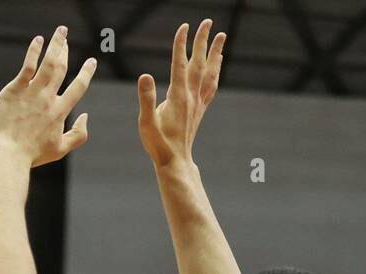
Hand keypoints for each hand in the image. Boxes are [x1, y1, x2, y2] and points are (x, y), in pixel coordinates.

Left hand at [0, 25, 95, 167]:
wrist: (9, 154)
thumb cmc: (32, 154)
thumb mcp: (60, 149)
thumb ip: (78, 134)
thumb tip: (86, 116)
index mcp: (60, 112)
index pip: (78, 87)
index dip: (86, 73)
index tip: (91, 61)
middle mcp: (48, 99)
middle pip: (61, 68)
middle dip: (65, 50)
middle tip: (66, 37)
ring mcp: (32, 92)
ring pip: (48, 63)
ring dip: (56, 44)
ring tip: (60, 31)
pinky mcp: (15, 90)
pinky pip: (28, 65)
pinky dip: (35, 51)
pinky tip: (39, 40)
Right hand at [137, 20, 226, 169]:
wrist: (175, 160)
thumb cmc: (158, 143)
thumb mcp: (146, 122)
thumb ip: (146, 98)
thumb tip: (144, 76)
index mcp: (178, 96)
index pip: (180, 64)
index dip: (181, 44)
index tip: (184, 26)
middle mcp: (191, 96)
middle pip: (199, 62)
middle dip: (203, 41)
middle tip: (207, 21)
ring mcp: (198, 102)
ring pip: (210, 71)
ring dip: (216, 52)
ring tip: (221, 36)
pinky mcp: (200, 108)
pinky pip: (212, 84)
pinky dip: (216, 70)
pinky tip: (218, 63)